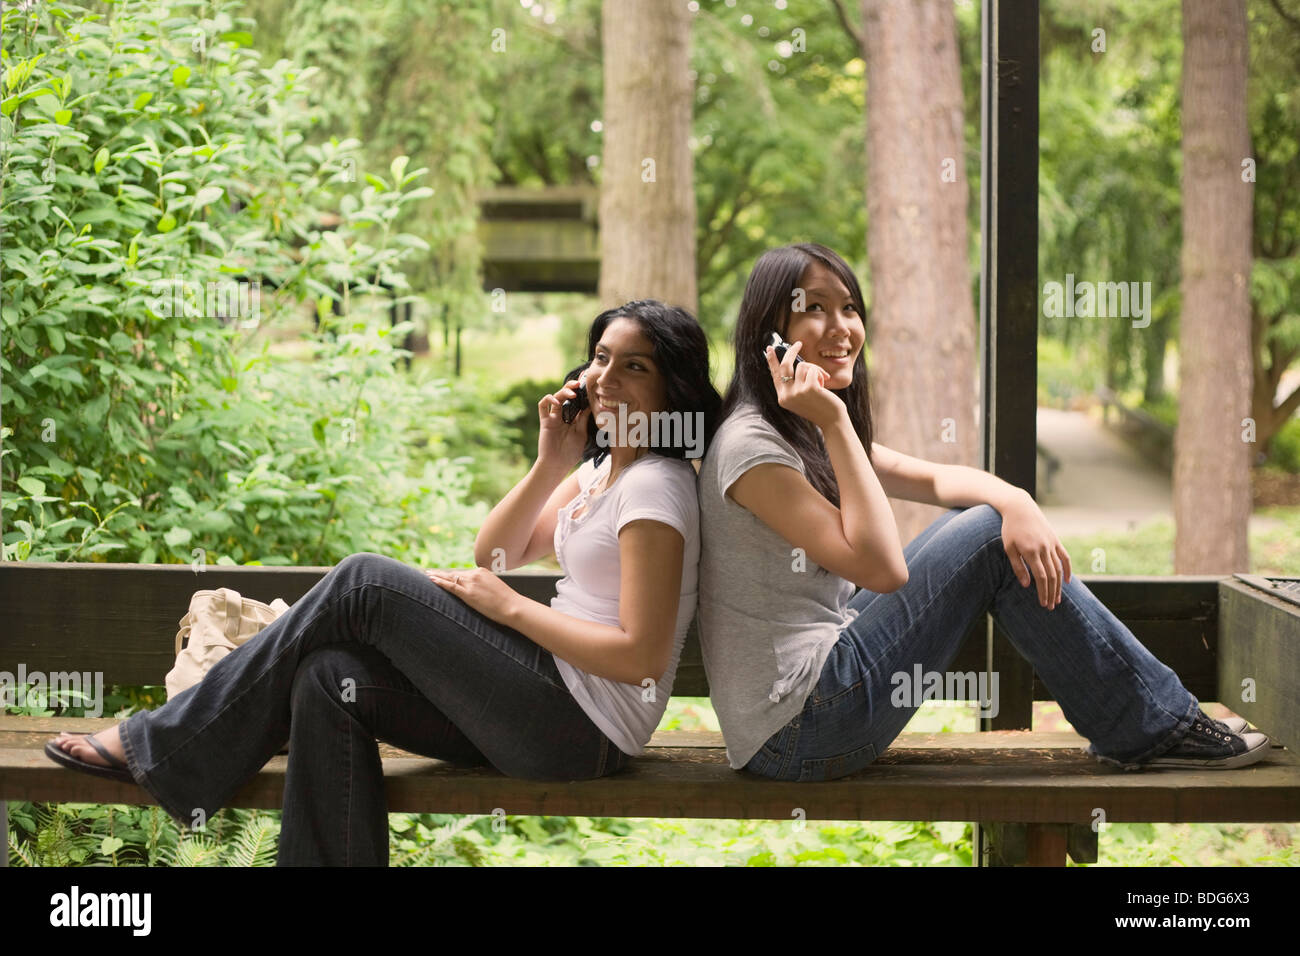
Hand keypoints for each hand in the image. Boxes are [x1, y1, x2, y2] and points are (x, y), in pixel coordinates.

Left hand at [425, 567, 521, 625]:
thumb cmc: (507, 602)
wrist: (512, 606)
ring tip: (427, 574)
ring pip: (450, 578)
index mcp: (483, 572)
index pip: (463, 573)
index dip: (452, 574)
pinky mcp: (468, 593)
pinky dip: (440, 582)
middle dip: (441, 573)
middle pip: (455, 574)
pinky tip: (431, 579)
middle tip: (429, 572)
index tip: (443, 574)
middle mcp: (476, 575)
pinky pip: (451, 586)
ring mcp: (471, 583)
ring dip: (437, 576)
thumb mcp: (496, 589)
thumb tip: (481, 593)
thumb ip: (486, 587)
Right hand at [536, 378, 588, 467]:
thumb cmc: (571, 452)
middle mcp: (563, 416)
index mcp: (573, 419)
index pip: (576, 401)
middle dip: (571, 387)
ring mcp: (553, 418)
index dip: (581, 392)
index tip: (588, 382)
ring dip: (563, 392)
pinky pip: (542, 406)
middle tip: (579, 383)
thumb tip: (590, 405)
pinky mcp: (545, 421)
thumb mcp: (581, 434)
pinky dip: (549, 400)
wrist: (557, 464)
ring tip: (572, 393)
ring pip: (555, 397)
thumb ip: (584, 419)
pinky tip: (557, 403)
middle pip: (565, 396)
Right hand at [765, 341, 844, 428]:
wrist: (832, 421)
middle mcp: (786, 395)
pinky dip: (820, 372)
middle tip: (798, 344)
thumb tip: (796, 362)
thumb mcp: (802, 396)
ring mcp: (796, 392)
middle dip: (791, 351)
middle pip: (785, 365)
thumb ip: (795, 383)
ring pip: (802, 365)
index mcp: (782, 398)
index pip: (775, 375)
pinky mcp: (809, 388)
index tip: (769, 348)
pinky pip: (812, 369)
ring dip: (814, 368)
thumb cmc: (819, 407)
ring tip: (821, 379)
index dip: (772, 360)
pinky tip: (824, 383)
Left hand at [999, 494, 1070, 609]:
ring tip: (1057, 599)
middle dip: (1051, 593)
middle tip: (1051, 606)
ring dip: (1059, 586)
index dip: (1043, 592)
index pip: (1041, 577)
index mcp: (1031, 552)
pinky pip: (1065, 557)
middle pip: (1052, 576)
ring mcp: (1052, 544)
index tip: (1043, 603)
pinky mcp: (1056, 540)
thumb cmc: (1010, 529)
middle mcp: (1044, 549)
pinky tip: (1067, 581)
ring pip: (1059, 569)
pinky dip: (1068, 569)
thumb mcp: (1009, 547)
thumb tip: (1027, 585)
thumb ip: (1018, 567)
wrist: (1020, 508)